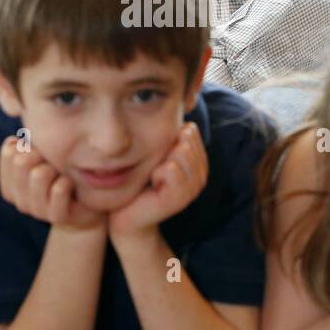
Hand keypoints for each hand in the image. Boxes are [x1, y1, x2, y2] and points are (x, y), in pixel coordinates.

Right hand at [0, 137, 105, 228]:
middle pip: (21, 162)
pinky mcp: (56, 217)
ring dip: (54, 169)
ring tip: (61, 175)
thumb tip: (13, 141)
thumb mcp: (42, 157)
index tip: (40, 154)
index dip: (28, 145)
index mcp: (10, 186)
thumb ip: (25, 148)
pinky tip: (70, 186)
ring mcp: (37, 212)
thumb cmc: (62, 173)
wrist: (87, 206)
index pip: (9, 152)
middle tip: (52, 163)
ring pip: (39, 174)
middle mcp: (19, 201)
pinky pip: (59, 189)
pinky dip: (67, 182)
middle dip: (41, 155)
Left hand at [108, 123, 207, 238]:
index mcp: (199, 162)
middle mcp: (201, 175)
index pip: (191, 131)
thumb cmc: (139, 181)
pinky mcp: (179, 198)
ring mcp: (193, 188)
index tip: (157, 156)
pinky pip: (170, 169)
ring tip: (153, 177)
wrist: (127, 216)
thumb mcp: (157, 154)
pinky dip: (156, 172)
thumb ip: (170, 136)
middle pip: (187, 140)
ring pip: (180, 152)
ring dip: (159, 160)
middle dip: (164, 148)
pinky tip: (152, 185)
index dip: (168, 138)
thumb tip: (179, 112)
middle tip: (153, 168)